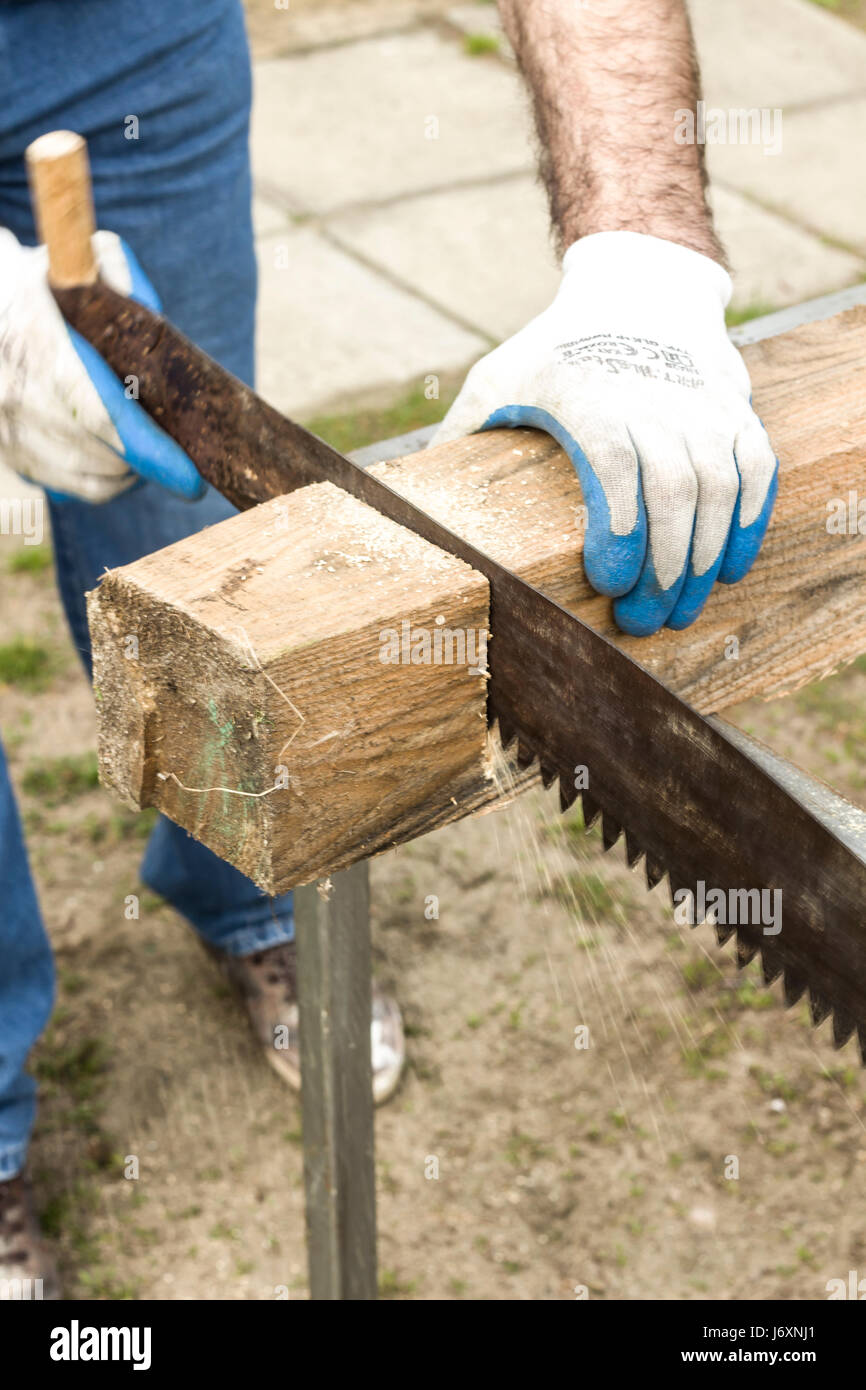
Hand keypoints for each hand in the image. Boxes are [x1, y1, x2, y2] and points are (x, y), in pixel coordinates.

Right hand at [0, 228, 203, 503]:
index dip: (152, 453)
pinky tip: (114, 461)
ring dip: (128, 478)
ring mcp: (6, 431)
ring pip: (86, 482)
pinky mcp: (6, 452)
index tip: (191, 478)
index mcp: (38, 348)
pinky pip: (63, 487)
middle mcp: (16, 396)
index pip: (105, 418)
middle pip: (103, 458)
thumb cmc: (32, 285)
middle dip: (148, 466)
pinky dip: (97, 482)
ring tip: (150, 458)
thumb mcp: (73, 265)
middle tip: (178, 460)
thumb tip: (156, 312)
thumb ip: (121, 277)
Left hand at [432, 232, 777, 635]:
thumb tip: (409, 498)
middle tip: (643, 621)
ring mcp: (700, 402)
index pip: (614, 465)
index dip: (619, 528)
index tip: (611, 581)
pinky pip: (756, 469)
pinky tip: (728, 568)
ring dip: (705, 557)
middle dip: (663, 564)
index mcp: (588, 393)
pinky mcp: (733, 408)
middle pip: (674, 488)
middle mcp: (652, 396)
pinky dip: (748, 522)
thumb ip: (463, 434)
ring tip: (681, 610)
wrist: (638, 288)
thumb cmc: (554, 348)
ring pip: (720, 486)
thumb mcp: (498, 377)